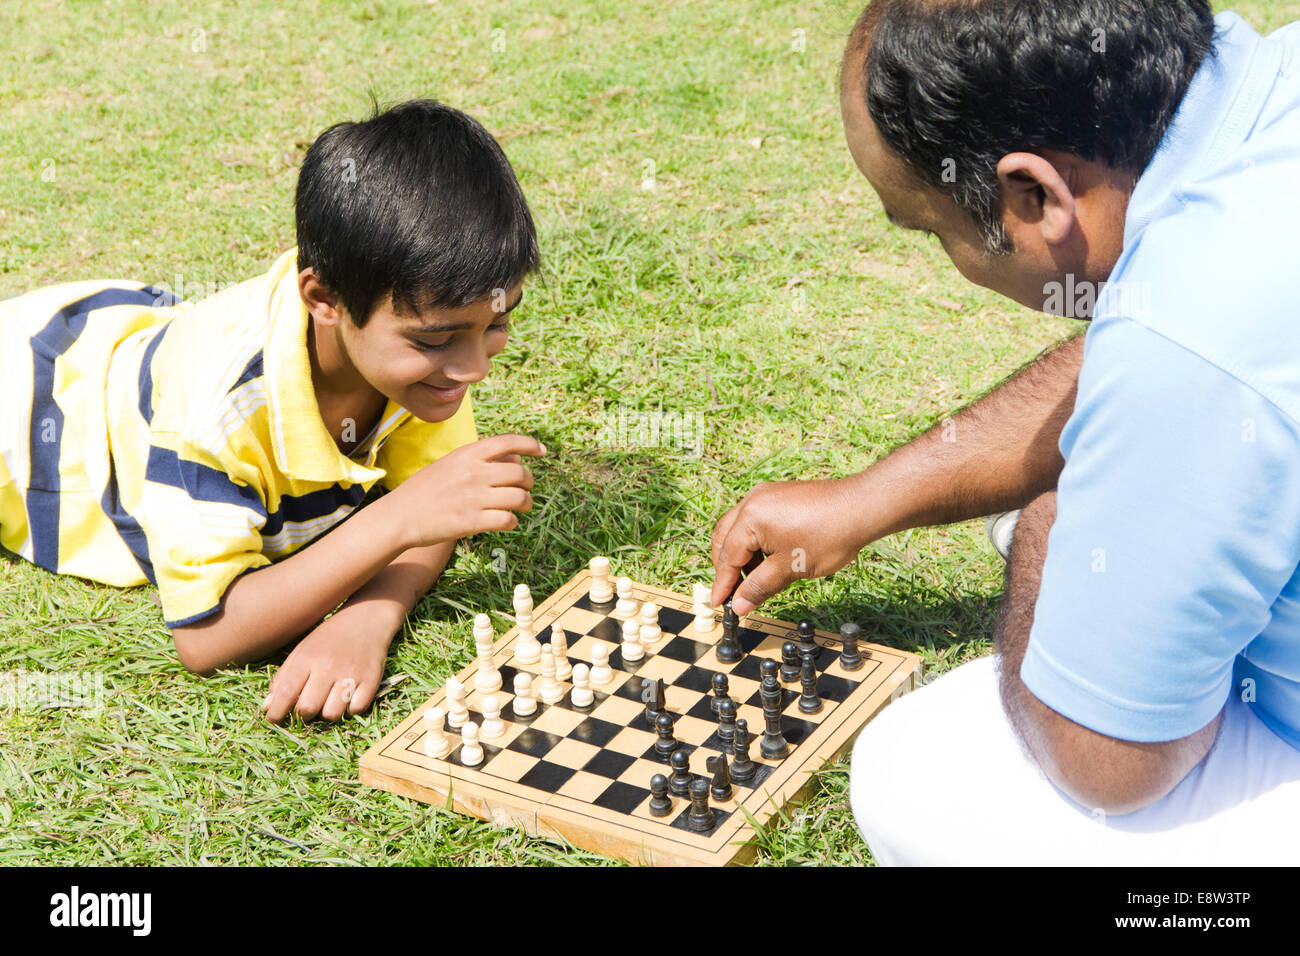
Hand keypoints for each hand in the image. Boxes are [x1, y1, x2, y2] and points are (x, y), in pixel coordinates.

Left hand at [261, 601, 396, 721]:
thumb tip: (267, 707)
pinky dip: (351, 709)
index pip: (285, 692)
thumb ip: (283, 678)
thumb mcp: (302, 651)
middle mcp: (328, 666)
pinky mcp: (372, 679)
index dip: (276, 712)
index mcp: (307, 658)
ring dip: (327, 713)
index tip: (273, 719)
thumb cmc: (329, 637)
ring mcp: (351, 673)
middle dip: (303, 715)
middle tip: (306, 708)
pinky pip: (356, 709)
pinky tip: (348, 698)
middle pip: (308, 708)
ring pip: (332, 714)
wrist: (367, 617)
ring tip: (328, 702)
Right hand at [394, 433, 545, 547]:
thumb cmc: (425, 490)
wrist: (399, 516)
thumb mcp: (450, 465)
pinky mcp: (472, 522)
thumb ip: (480, 460)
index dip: (530, 444)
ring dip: (527, 503)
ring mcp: (473, 498)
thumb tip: (516, 460)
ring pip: (519, 498)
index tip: (543, 451)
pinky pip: (508, 520)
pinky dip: (513, 521)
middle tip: (527, 489)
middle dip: (530, 482)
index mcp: (466, 454)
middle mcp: (473, 473)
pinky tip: (507, 522)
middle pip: (521, 474)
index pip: (507, 442)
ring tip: (523, 507)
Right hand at [710, 478, 870, 615]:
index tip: (720, 603)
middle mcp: (752, 501)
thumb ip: (760, 587)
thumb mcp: (791, 569)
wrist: (862, 508)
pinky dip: (754, 541)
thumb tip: (740, 605)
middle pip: (724, 538)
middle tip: (732, 592)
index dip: (723, 583)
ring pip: (738, 527)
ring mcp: (765, 495)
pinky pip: (754, 519)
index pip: (728, 556)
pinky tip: (768, 559)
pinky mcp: (779, 495)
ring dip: (741, 554)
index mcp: (751, 518)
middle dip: (726, 567)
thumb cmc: (830, 535)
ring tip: (755, 579)